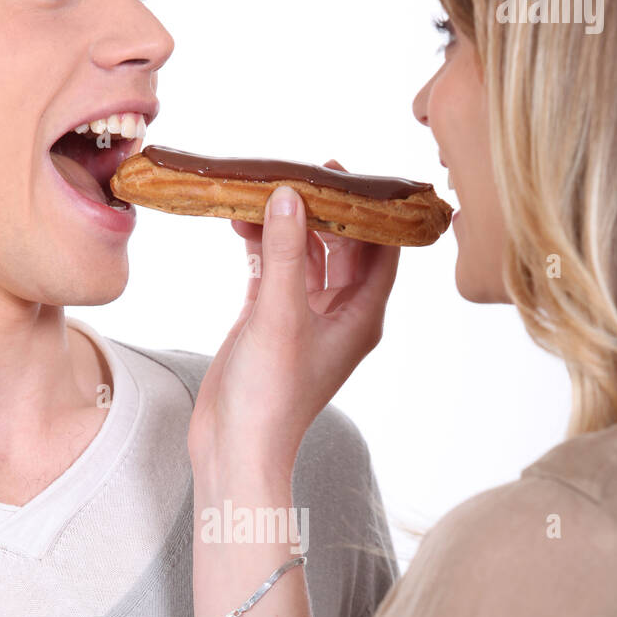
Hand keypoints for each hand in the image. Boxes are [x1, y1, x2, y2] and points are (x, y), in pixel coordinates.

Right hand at [188, 161, 400, 476]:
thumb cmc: (270, 398)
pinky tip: (240, 221)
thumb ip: (284, 254)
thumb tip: (288, 194)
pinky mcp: (271, 320)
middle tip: (297, 170)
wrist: (234, 446)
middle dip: (322, 207)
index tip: (344, 170)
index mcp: (362, 315)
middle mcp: (340, 313)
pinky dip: (260, 245)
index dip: (370, 206)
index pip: (383, 247)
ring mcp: (305, 316)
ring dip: (284, 224)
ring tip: (259, 191)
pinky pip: (272, 269)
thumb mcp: (278, 318)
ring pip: (303, 253)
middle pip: (343, 244)